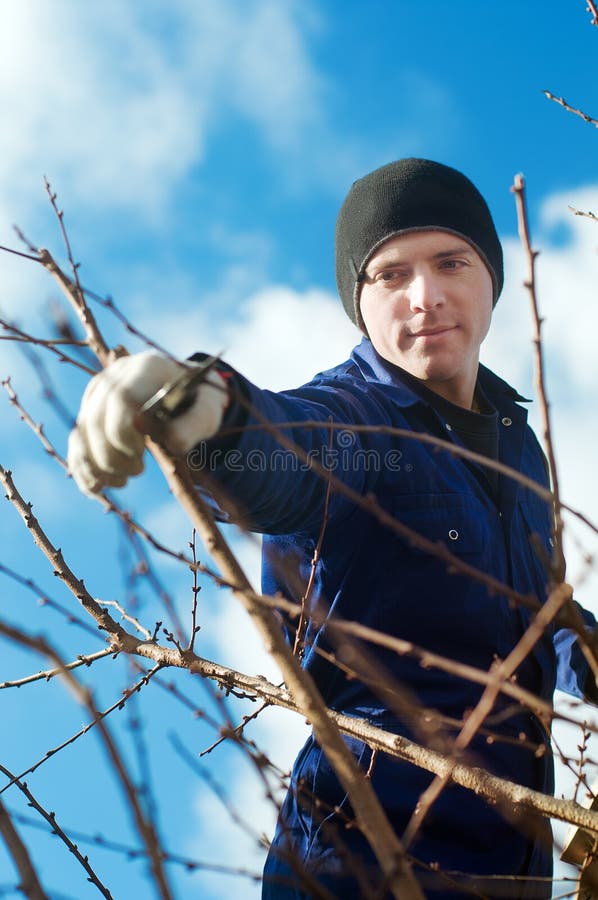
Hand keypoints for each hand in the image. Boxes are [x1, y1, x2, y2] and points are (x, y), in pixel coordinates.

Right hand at [67, 350, 227, 495]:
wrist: (184, 395)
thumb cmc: (196, 405)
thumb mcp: (206, 414)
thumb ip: (192, 426)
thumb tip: (172, 442)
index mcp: (145, 368)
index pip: (120, 399)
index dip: (123, 434)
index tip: (141, 455)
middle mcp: (115, 376)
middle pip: (95, 419)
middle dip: (111, 456)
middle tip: (137, 471)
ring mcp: (98, 393)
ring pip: (81, 433)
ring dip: (96, 466)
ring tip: (121, 481)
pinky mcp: (89, 410)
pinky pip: (77, 442)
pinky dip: (83, 468)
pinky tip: (98, 487)